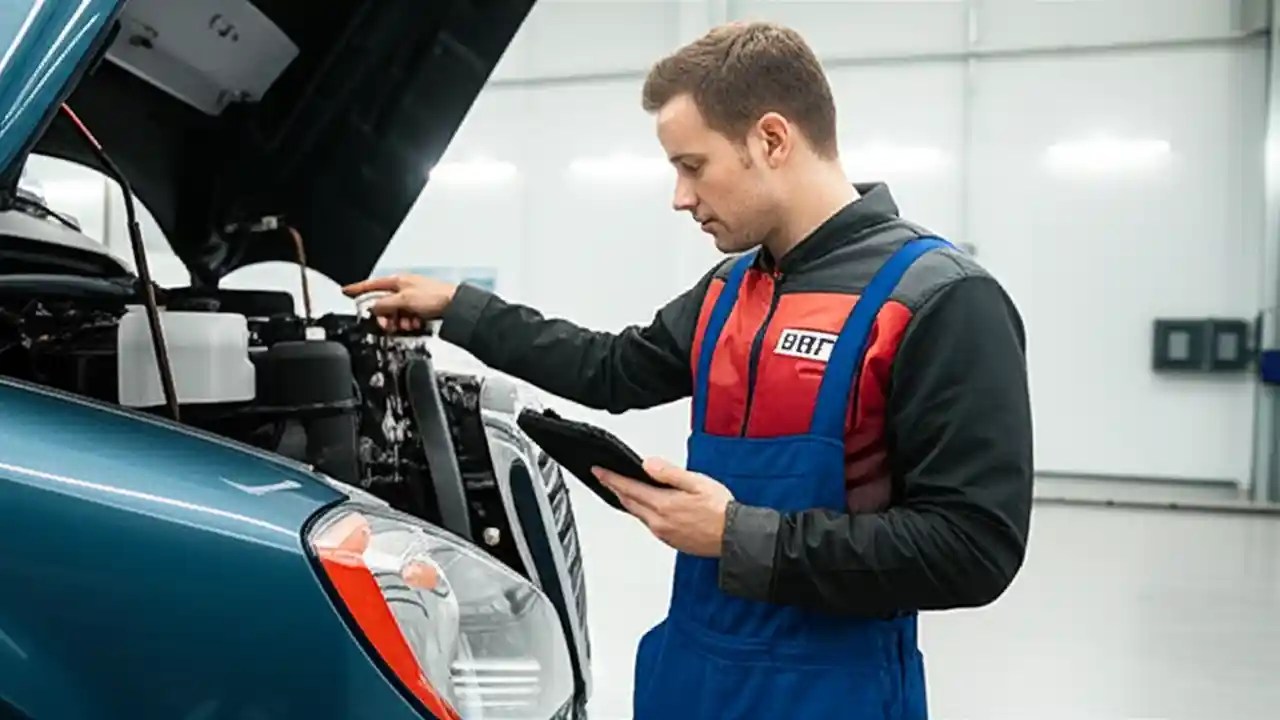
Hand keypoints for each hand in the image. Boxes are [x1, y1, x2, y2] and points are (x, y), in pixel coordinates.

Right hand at [341, 274, 458, 332]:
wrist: (456, 307)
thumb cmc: (436, 297)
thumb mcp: (403, 301)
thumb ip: (385, 304)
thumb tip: (372, 308)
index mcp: (397, 281)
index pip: (371, 285)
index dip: (357, 289)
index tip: (345, 292)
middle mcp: (404, 289)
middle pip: (383, 304)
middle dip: (385, 316)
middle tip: (388, 323)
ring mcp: (412, 299)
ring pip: (395, 314)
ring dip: (398, 322)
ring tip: (407, 324)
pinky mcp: (420, 309)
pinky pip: (406, 318)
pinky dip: (408, 323)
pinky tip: (415, 324)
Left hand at [593, 458, 733, 556]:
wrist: (734, 538)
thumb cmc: (720, 510)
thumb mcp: (697, 483)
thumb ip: (670, 473)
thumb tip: (649, 465)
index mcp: (663, 505)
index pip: (628, 488)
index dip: (611, 478)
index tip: (599, 471)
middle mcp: (659, 522)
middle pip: (629, 502)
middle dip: (615, 488)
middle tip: (604, 478)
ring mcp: (664, 533)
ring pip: (638, 514)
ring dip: (628, 501)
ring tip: (622, 489)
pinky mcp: (671, 541)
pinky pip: (649, 524)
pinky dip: (642, 512)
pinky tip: (646, 507)